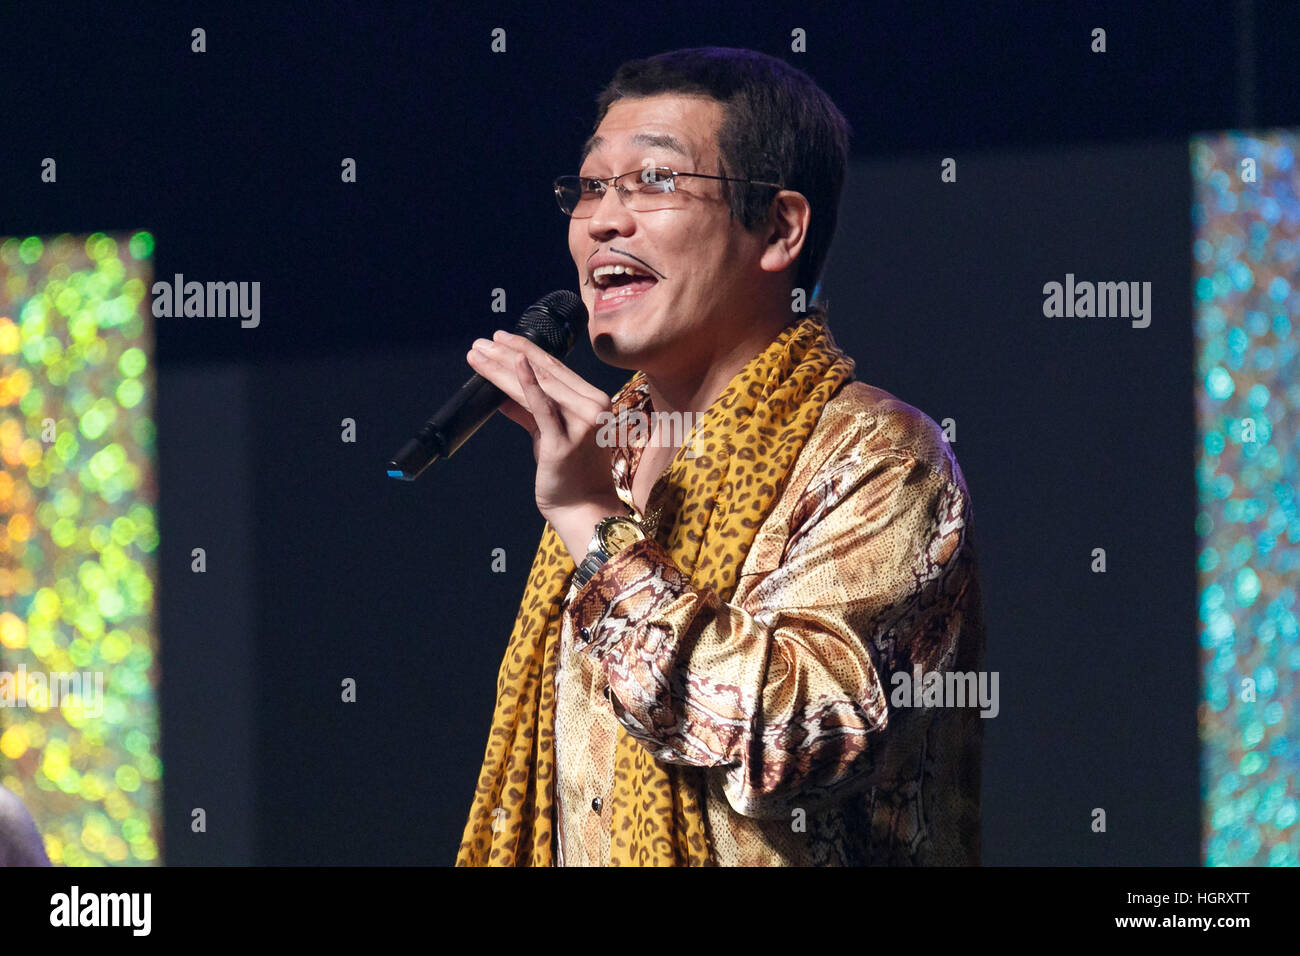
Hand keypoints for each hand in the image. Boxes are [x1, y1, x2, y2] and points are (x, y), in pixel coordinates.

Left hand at [466, 330, 623, 546]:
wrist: (583, 510)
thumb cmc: (570, 475)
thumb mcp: (549, 436)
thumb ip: (530, 414)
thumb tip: (502, 396)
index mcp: (593, 402)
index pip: (555, 369)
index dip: (527, 350)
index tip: (502, 339)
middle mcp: (592, 408)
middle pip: (545, 372)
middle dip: (509, 353)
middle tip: (484, 341)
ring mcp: (580, 424)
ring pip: (539, 385)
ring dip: (504, 365)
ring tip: (480, 353)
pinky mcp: (563, 442)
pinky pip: (542, 408)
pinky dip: (527, 383)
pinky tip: (514, 365)